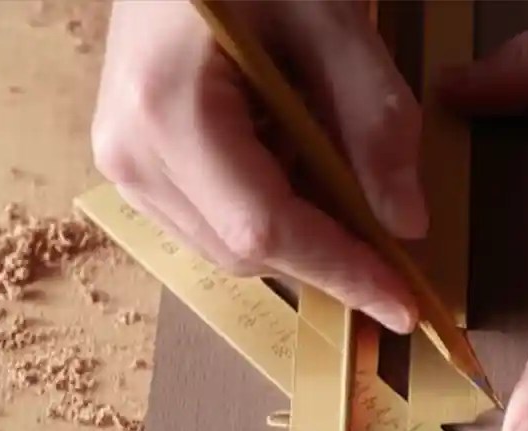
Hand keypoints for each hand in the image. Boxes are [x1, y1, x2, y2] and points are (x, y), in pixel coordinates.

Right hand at [91, 0, 424, 333]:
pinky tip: (301, 165)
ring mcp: (120, 160)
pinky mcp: (131, 160)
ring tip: (347, 185)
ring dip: (300, 236)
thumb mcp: (332, 18)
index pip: (265, 229)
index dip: (343, 272)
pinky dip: (270, 212)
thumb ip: (376, 122)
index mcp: (167, 111)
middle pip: (244, 251)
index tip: (407, 306)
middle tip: (397, 248)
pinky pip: (210, 220)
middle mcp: (127, 151)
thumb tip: (407, 224)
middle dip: (328, 259)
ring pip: (226, 248)